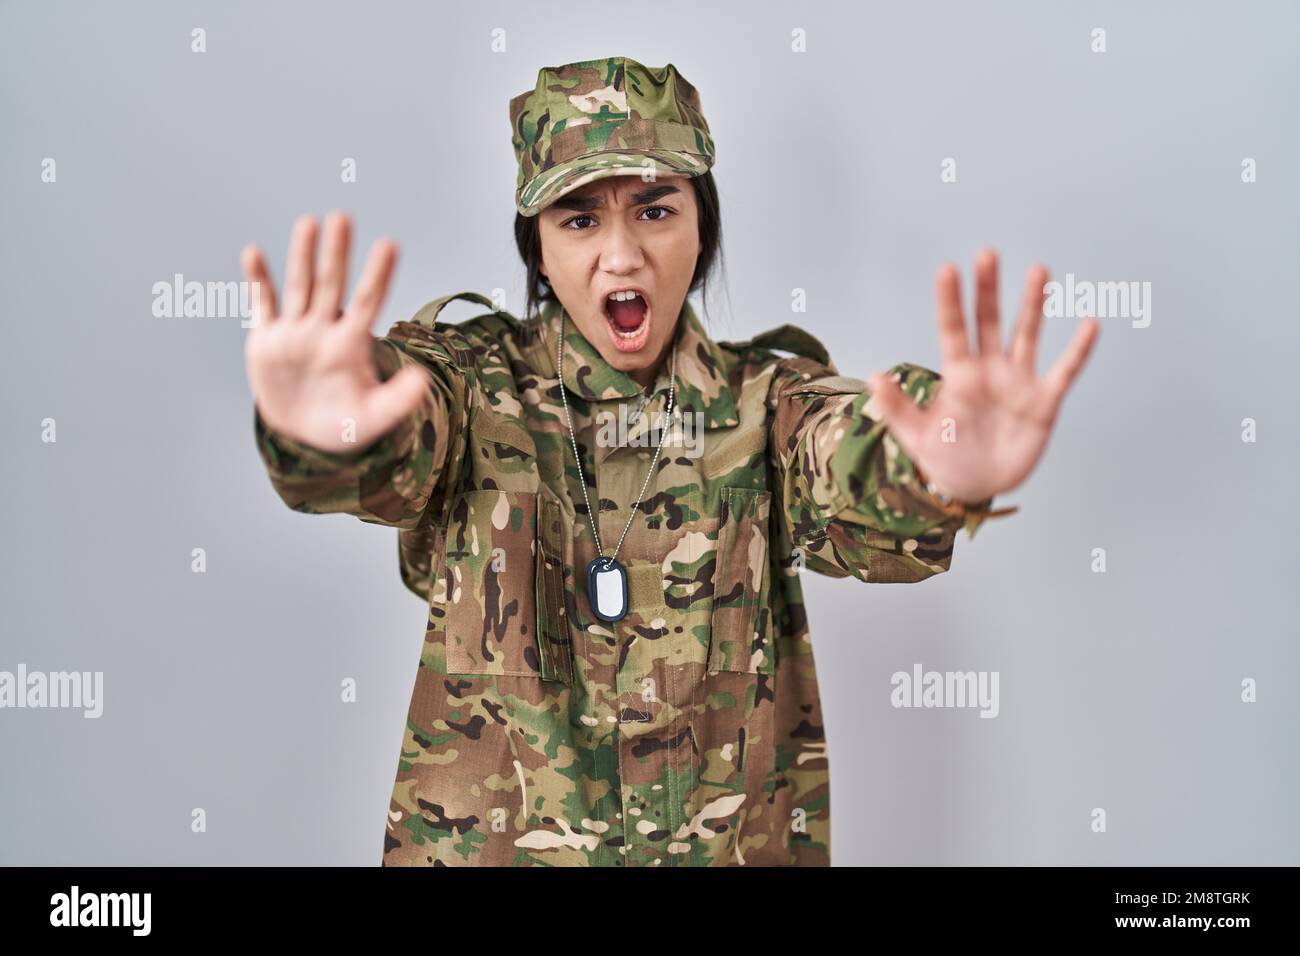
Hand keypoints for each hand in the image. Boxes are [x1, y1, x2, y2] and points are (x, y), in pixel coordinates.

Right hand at [241, 212, 431, 453]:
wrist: (304, 435)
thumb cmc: (344, 424)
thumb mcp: (374, 416)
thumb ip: (398, 400)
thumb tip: (425, 381)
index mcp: (352, 343)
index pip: (369, 301)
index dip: (378, 274)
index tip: (389, 244)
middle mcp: (324, 329)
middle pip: (331, 284)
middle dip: (337, 253)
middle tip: (342, 217)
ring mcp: (295, 331)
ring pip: (300, 286)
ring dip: (302, 256)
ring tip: (309, 224)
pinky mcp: (266, 339)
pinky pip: (262, 305)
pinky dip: (257, 281)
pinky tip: (253, 253)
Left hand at [866, 249, 1098, 502]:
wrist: (976, 485)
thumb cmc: (944, 456)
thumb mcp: (916, 437)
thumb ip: (897, 408)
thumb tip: (872, 377)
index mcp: (959, 374)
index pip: (953, 329)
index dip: (950, 301)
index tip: (947, 269)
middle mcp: (989, 369)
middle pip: (988, 322)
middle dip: (987, 290)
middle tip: (986, 255)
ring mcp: (1018, 382)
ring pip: (1027, 335)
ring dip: (1033, 305)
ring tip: (1037, 271)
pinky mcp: (1044, 402)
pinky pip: (1064, 371)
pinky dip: (1078, 351)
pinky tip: (1090, 324)